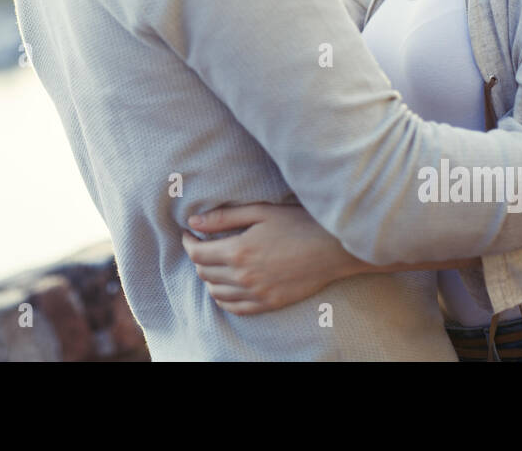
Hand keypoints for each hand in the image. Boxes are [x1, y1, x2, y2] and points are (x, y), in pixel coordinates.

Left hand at [181, 203, 365, 314]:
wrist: (333, 249)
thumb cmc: (299, 223)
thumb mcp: (260, 212)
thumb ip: (224, 217)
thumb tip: (194, 222)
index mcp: (238, 251)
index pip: (197, 252)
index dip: (188, 241)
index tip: (189, 232)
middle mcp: (243, 277)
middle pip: (204, 272)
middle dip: (197, 257)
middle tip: (202, 243)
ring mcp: (256, 294)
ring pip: (216, 292)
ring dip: (208, 277)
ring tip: (213, 262)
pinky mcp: (269, 304)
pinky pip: (235, 308)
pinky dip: (223, 298)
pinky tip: (226, 285)